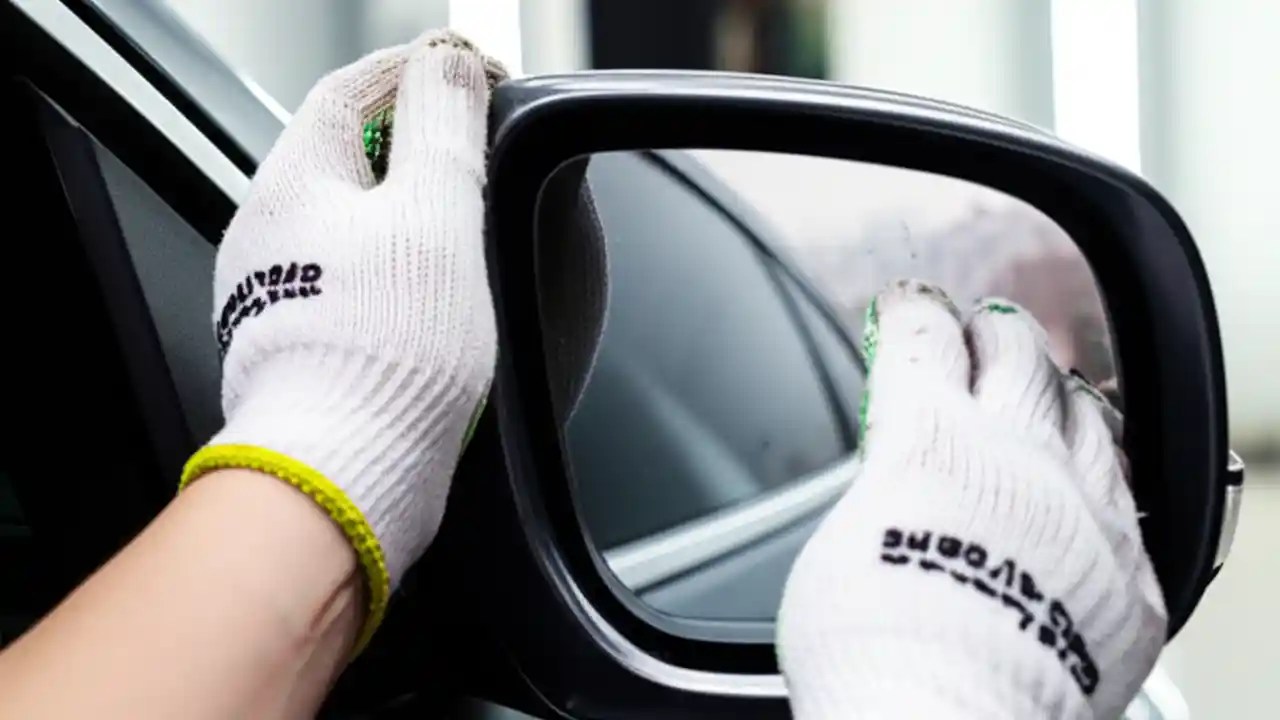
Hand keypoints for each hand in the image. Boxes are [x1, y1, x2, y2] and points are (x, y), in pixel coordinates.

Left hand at [181, 30, 503, 652]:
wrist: (345, 473)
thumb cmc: (382, 357)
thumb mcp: (435, 213)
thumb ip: (445, 128)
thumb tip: (450, 65)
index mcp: (295, 184)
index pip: (354, 89)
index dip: (419, 71)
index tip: (472, 73)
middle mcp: (274, 233)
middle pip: (348, 154)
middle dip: (415, 139)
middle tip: (478, 141)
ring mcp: (284, 292)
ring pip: (354, 220)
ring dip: (411, 208)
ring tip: (469, 217)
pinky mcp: (308, 345)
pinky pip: (356, 281)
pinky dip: (401, 270)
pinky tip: (437, 294)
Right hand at [778, 281, 1165, 718]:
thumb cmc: (868, 652)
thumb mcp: (835, 542)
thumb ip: (879, 489)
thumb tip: (895, 485)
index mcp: (929, 440)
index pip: (924, 336)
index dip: (911, 311)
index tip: (907, 308)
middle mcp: (1016, 456)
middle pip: (1017, 348)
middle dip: (990, 329)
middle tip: (976, 331)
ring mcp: (1084, 508)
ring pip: (1087, 409)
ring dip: (1056, 392)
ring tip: (1041, 394)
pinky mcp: (1129, 572)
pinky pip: (1127, 497)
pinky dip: (1099, 476)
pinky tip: (1087, 481)